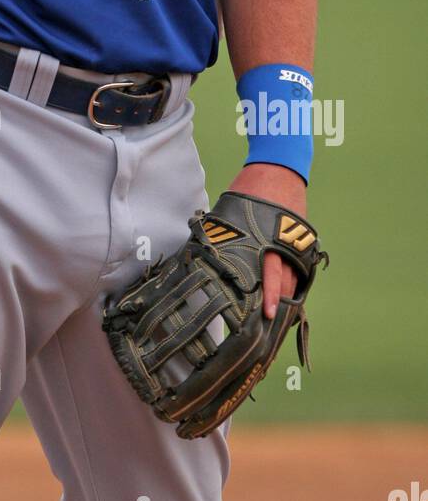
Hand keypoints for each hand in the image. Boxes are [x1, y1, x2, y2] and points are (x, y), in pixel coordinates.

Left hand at [227, 162, 305, 318]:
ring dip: (285, 301)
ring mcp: (294, 244)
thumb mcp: (230, 212)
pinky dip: (294, 284)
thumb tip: (200, 253)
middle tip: (267, 333)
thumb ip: (221, 235)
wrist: (279, 167)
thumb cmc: (249, 188)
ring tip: (276, 324)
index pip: (264, 280)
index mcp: (262, 240)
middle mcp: (281, 246)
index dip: (263, 302)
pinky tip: (288, 299)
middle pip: (281, 286)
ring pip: (292, 281)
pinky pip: (299, 270)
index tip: (255, 322)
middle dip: (274, 310)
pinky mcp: (301, 241)